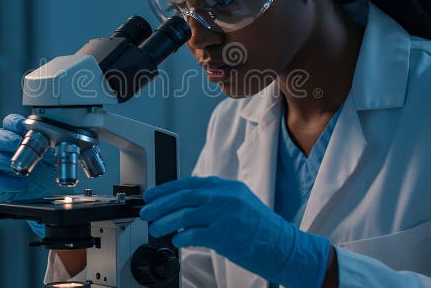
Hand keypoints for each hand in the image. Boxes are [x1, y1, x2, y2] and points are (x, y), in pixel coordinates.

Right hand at [0, 114, 57, 236]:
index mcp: (15, 138)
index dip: (13, 122)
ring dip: (4, 160)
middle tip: (18, 144)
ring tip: (18, 166)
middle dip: (7, 139)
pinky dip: (6, 182)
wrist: (42, 197)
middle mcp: (2, 150)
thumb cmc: (44, 174)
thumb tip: (67, 138)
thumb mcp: (54, 157)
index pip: (9, 124)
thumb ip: (56, 146)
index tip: (21, 125)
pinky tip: (20, 184)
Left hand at [140, 176, 331, 286]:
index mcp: (228, 187)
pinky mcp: (225, 233)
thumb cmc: (261, 230)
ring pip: (185, 213)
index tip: (152, 195)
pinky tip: (176, 240)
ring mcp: (226, 214)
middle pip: (184, 196)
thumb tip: (185, 206)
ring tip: (155, 228)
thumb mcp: (239, 204)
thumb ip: (215, 200)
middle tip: (146, 211)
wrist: (284, 246)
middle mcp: (226, 196)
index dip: (167, 189)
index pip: (190, 183)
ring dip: (165, 221)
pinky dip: (182, 236)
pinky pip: (195, 233)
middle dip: (161, 204)